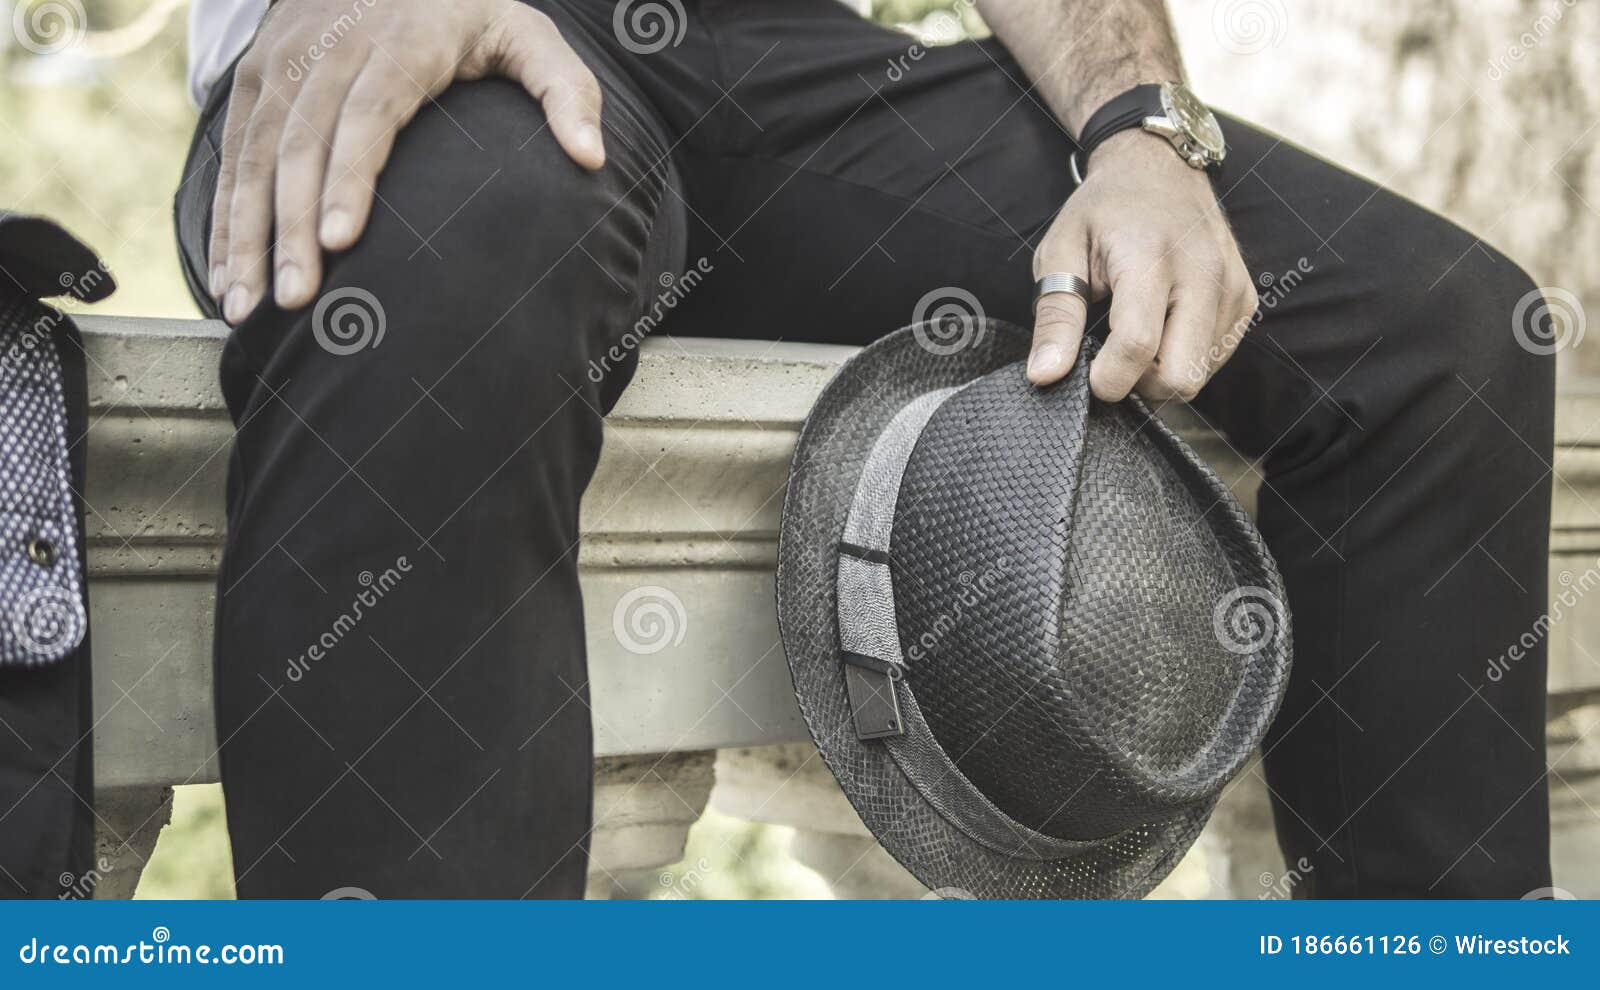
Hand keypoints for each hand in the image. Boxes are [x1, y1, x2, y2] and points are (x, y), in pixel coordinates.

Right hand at [210, 0, 604, 322]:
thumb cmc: (475, 15)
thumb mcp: (530, 37)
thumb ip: (567, 92)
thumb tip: (592, 157)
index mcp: (403, 40)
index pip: (370, 112)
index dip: (349, 175)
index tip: (340, 240)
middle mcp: (332, 45)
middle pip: (302, 141)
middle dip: (290, 225)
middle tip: (295, 300)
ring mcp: (286, 58)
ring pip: (255, 151)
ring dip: (245, 231)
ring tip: (246, 306)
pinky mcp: (257, 74)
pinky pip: (233, 152)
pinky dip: (225, 216)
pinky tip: (227, 277)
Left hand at [1025, 131, 1256, 402]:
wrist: (1159, 167)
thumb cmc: (1104, 211)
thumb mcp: (1061, 252)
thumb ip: (1055, 317)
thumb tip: (1044, 375)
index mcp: (1149, 257)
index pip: (1136, 346)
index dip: (1106, 379)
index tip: (1086, 373)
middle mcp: (1202, 273)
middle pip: (1179, 377)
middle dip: (1138, 385)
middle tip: (1111, 358)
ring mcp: (1230, 287)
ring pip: (1199, 375)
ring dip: (1160, 374)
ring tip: (1134, 336)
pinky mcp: (1245, 299)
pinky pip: (1214, 358)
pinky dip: (1184, 358)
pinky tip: (1162, 328)